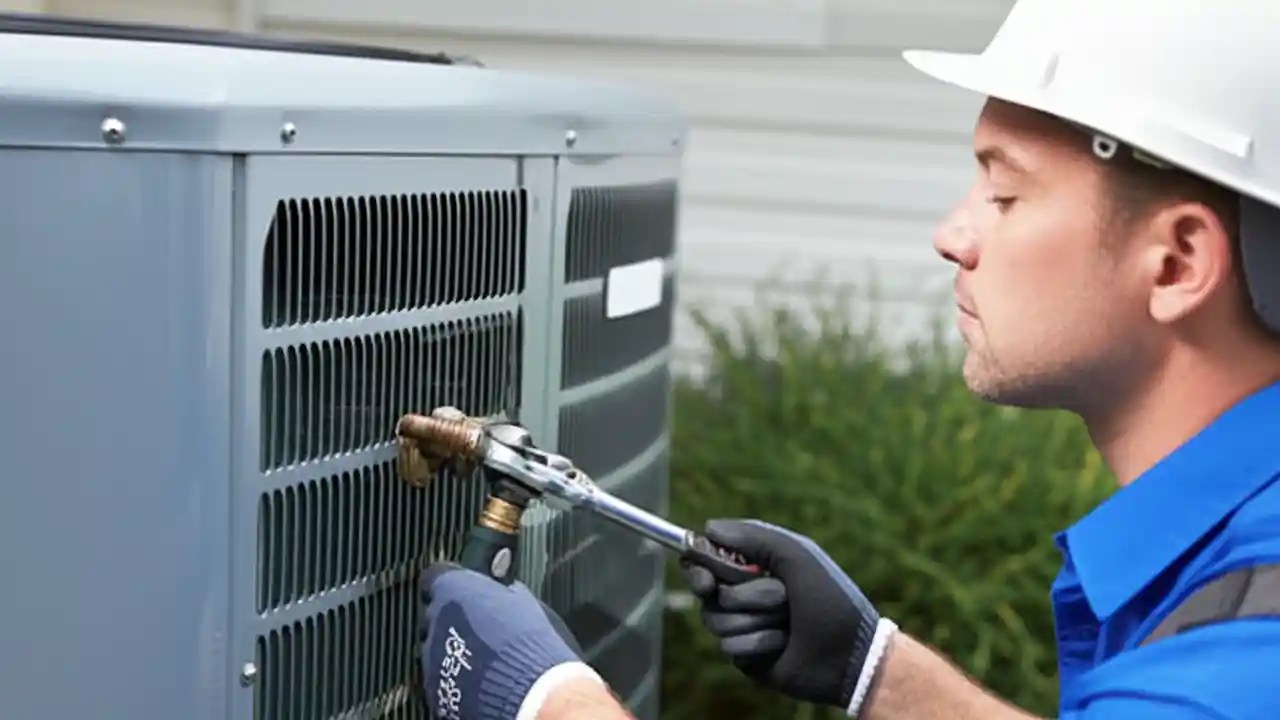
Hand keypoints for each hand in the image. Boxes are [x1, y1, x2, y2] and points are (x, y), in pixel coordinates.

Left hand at [419, 563, 601, 719]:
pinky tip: (482, 682)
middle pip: (434, 615)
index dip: (453, 583)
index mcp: (453, 592)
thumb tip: (506, 590)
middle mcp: (434, 623)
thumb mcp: (526, 603)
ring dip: (455, 651)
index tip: (467, 590)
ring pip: (435, 649)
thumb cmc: (532, 646)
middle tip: (482, 628)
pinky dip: (457, 680)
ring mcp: (432, 661)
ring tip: (486, 660)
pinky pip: (441, 680)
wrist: (531, 696)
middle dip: (453, 620)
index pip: (435, 577)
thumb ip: (503, 593)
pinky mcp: (436, 693)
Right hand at [681, 519, 889, 710]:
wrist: (850, 654)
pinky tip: (782, 644)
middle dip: (740, 594)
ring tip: (786, 621)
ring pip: (715, 620)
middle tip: (763, 597)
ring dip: (753, 619)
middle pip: (706, 591)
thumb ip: (753, 536)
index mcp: (757, 566)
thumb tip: (708, 528)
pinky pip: (730, 646)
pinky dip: (758, 643)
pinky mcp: (747, 654)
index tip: (701, 571)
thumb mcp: (796, 555)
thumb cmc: (828, 598)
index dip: (698, 563)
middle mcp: (746, 593)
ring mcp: (745, 624)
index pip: (708, 558)